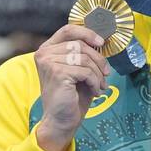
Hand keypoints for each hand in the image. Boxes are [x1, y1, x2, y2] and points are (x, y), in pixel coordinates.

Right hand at [33, 25, 109, 150]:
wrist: (61, 120)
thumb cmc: (71, 96)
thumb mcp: (78, 69)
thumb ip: (83, 54)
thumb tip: (101, 40)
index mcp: (47, 49)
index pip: (68, 30)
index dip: (87, 33)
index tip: (101, 42)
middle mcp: (44, 53)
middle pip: (80, 45)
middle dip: (98, 60)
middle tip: (106, 74)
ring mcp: (49, 63)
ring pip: (85, 58)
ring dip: (98, 73)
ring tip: (100, 85)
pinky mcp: (58, 73)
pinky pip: (86, 71)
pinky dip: (95, 82)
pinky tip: (95, 92)